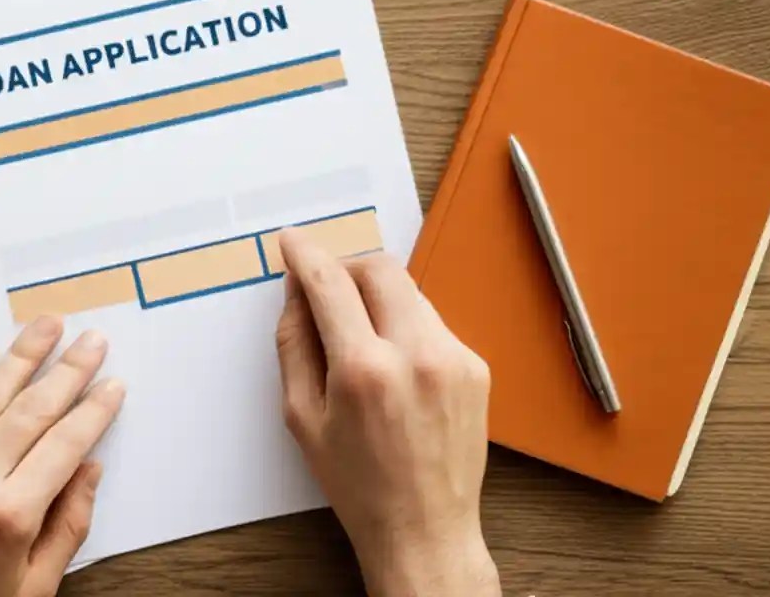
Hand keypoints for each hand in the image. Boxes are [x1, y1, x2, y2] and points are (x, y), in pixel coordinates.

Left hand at [0, 316, 124, 596]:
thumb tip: (89, 470)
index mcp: (10, 517)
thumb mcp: (32, 590)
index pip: (65, 444)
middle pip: (31, 412)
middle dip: (67, 371)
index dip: (94, 410)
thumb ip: (65, 528)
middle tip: (92, 340)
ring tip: (45, 326)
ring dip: (19, 358)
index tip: (113, 384)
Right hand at [274, 230, 499, 596]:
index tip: (293, 241)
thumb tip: (296, 291)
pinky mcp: (476, 366)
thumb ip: (295, 344)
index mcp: (364, 370)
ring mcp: (454, 358)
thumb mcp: (301, 417)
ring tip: (359, 337)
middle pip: (379, 267)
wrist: (424, 528)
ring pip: (409, 291)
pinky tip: (394, 365)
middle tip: (326, 286)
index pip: (330, 283)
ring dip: (377, 297)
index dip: (306, 254)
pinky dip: (405, 325)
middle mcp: (416, 354)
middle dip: (346, 265)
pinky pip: (432, 321)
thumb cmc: (356, 482)